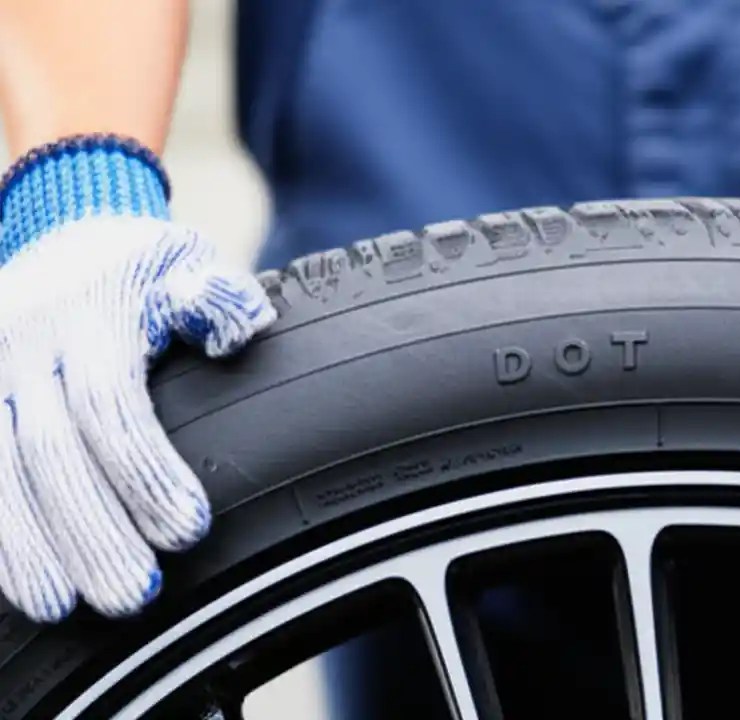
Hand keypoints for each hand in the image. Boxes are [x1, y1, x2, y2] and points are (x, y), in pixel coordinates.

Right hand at [0, 141, 274, 621]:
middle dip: (89, 529)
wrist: (57, 226)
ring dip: (21, 544)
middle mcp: (24, 347)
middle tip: (133, 594)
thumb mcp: (186, 261)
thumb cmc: (142, 264)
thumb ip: (217, 297)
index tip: (188, 530)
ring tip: (57, 605)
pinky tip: (11, 578)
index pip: (112, 407)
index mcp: (89, 318)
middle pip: (49, 452)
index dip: (146, 473)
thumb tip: (235, 329)